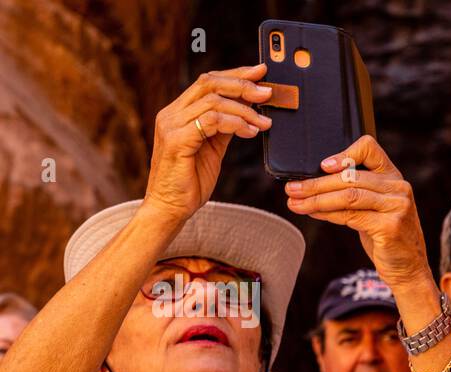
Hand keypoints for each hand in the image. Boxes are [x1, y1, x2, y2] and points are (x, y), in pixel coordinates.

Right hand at [143, 64, 273, 222]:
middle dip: (242, 84)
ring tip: (264, 123)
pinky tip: (250, 132)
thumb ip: (223, 129)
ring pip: (213, 101)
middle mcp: (171, 114)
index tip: (260, 73)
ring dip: (245, 110)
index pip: (207, 82)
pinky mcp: (176, 140)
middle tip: (268, 93)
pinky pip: (211, 121)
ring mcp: (171, 125)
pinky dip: (236, 124)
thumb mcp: (212, 150)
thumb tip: (246, 113)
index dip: (235, 74)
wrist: (170, 209)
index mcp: (178, 113)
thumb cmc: (190, 182)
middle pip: (209, 84)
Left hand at [285, 136, 432, 291]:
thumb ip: (354, 192)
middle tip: (293, 189)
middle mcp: (399, 188)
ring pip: (348, 196)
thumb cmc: (386, 238)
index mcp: (393, 177)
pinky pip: (351, 216)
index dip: (344, 154)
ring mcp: (397, 207)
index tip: (322, 166)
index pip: (369, 149)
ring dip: (317, 199)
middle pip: (351, 176)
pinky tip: (314, 214)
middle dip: (316, 183)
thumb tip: (312, 185)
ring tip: (296, 203)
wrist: (408, 269)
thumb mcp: (373, 209)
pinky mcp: (390, 227)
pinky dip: (328, 214)